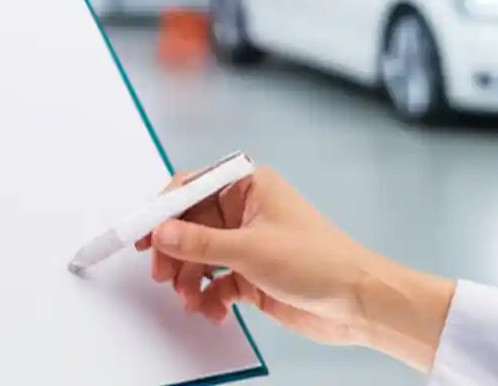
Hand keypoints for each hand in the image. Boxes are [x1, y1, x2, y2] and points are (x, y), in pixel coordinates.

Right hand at [137, 166, 454, 372]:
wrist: (358, 302)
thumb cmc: (322, 261)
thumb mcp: (251, 250)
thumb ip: (201, 242)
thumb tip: (162, 232)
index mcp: (248, 186)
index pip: (190, 188)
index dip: (161, 210)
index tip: (139, 232)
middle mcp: (245, 211)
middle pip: (188, 225)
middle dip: (173, 252)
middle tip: (161, 273)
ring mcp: (247, 244)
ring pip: (198, 257)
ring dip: (188, 279)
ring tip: (190, 298)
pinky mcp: (250, 274)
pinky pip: (213, 282)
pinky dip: (207, 297)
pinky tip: (212, 310)